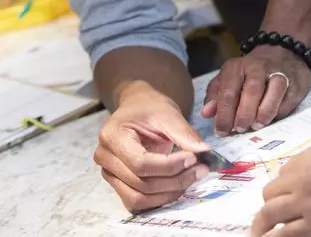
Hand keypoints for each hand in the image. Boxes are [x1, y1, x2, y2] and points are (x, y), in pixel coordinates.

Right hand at [94, 82, 210, 212]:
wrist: (138, 109)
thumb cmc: (149, 108)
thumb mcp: (168, 114)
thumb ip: (185, 133)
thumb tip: (204, 153)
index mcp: (112, 136)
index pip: (141, 163)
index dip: (170, 166)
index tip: (194, 158)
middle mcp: (105, 158)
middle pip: (141, 183)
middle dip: (175, 180)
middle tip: (201, 169)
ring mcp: (109, 174)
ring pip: (139, 198)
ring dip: (170, 192)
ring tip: (192, 177)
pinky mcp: (118, 185)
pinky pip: (138, 202)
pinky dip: (161, 198)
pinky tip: (178, 185)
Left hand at [201, 45, 310, 135]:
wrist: (281, 54)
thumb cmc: (248, 74)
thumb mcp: (227, 79)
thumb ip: (216, 95)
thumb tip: (206, 113)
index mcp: (236, 67)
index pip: (228, 92)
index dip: (224, 115)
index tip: (222, 132)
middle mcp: (258, 66)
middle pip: (251, 91)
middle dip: (244, 114)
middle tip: (240, 130)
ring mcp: (279, 72)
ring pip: (274, 90)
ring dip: (264, 112)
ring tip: (257, 126)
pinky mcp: (295, 82)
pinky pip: (288, 98)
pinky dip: (279, 112)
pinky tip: (271, 120)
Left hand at [250, 139, 310, 236]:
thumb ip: (307, 166)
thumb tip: (288, 182)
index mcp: (305, 161)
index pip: (277, 179)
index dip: (278, 192)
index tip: (278, 200)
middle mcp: (300, 183)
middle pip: (268, 200)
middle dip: (264, 213)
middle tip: (260, 225)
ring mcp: (308, 208)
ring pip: (270, 222)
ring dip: (262, 230)